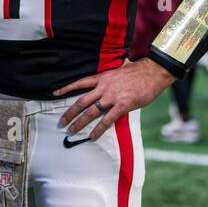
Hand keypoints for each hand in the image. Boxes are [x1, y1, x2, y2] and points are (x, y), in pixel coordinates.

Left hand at [53, 58, 175, 140]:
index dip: (66, 88)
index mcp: (102, 77)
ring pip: (90, 112)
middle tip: (61, 122)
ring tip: (71, 131)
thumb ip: (109, 79)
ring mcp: (112, 97)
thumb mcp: (119, 70)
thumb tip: (105, 83)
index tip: (55, 93)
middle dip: (69, 112)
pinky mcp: (122, 105)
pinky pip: (107, 120)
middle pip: (81, 101)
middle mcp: (103, 87)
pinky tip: (92, 136)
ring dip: (79, 122)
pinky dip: (98, 129)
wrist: (153, 72)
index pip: (80, 82)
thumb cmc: (138, 72)